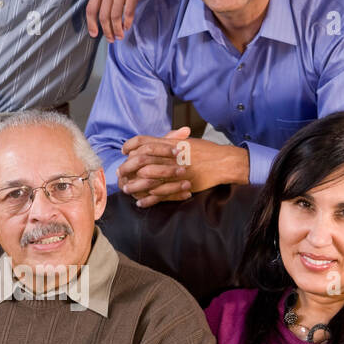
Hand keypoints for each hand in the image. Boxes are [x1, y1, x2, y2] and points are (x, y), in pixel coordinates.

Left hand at [85, 0, 150, 41]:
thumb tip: (101, 13)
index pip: (91, 9)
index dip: (91, 24)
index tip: (94, 34)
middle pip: (104, 16)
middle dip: (106, 31)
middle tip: (110, 39)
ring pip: (115, 17)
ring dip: (117, 30)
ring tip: (119, 36)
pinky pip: (128, 12)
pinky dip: (127, 22)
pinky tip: (126, 27)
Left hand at [120, 132, 249, 206]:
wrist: (222, 162)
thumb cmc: (206, 151)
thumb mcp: (187, 142)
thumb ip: (170, 141)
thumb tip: (156, 141)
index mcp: (169, 144)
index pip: (142, 142)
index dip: (130, 146)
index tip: (124, 151)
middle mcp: (169, 156)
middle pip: (140, 161)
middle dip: (127, 168)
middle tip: (120, 173)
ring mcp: (174, 172)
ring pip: (146, 180)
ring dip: (134, 186)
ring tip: (127, 190)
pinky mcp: (179, 186)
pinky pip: (159, 195)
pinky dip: (148, 200)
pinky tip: (140, 203)